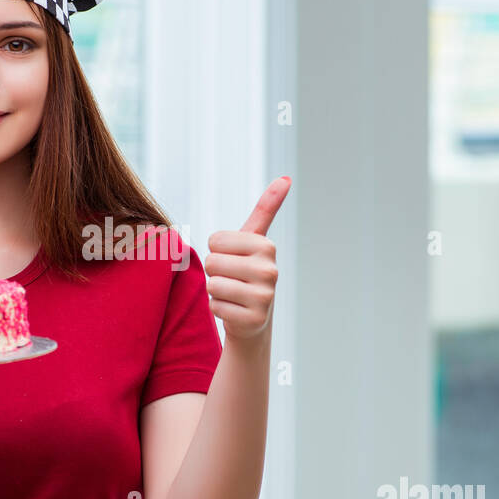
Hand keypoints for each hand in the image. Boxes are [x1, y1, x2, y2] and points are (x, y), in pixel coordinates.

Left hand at [204, 175, 290, 342]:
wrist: (252, 319)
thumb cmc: (246, 273)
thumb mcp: (253, 240)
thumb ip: (266, 209)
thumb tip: (286, 178)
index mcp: (266, 246)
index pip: (215, 241)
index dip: (217, 252)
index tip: (234, 260)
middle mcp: (270, 270)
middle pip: (212, 262)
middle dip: (215, 272)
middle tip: (232, 280)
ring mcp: (264, 297)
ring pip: (213, 284)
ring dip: (216, 291)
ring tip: (232, 295)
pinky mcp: (253, 319)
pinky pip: (215, 306)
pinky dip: (218, 310)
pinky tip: (234, 311)